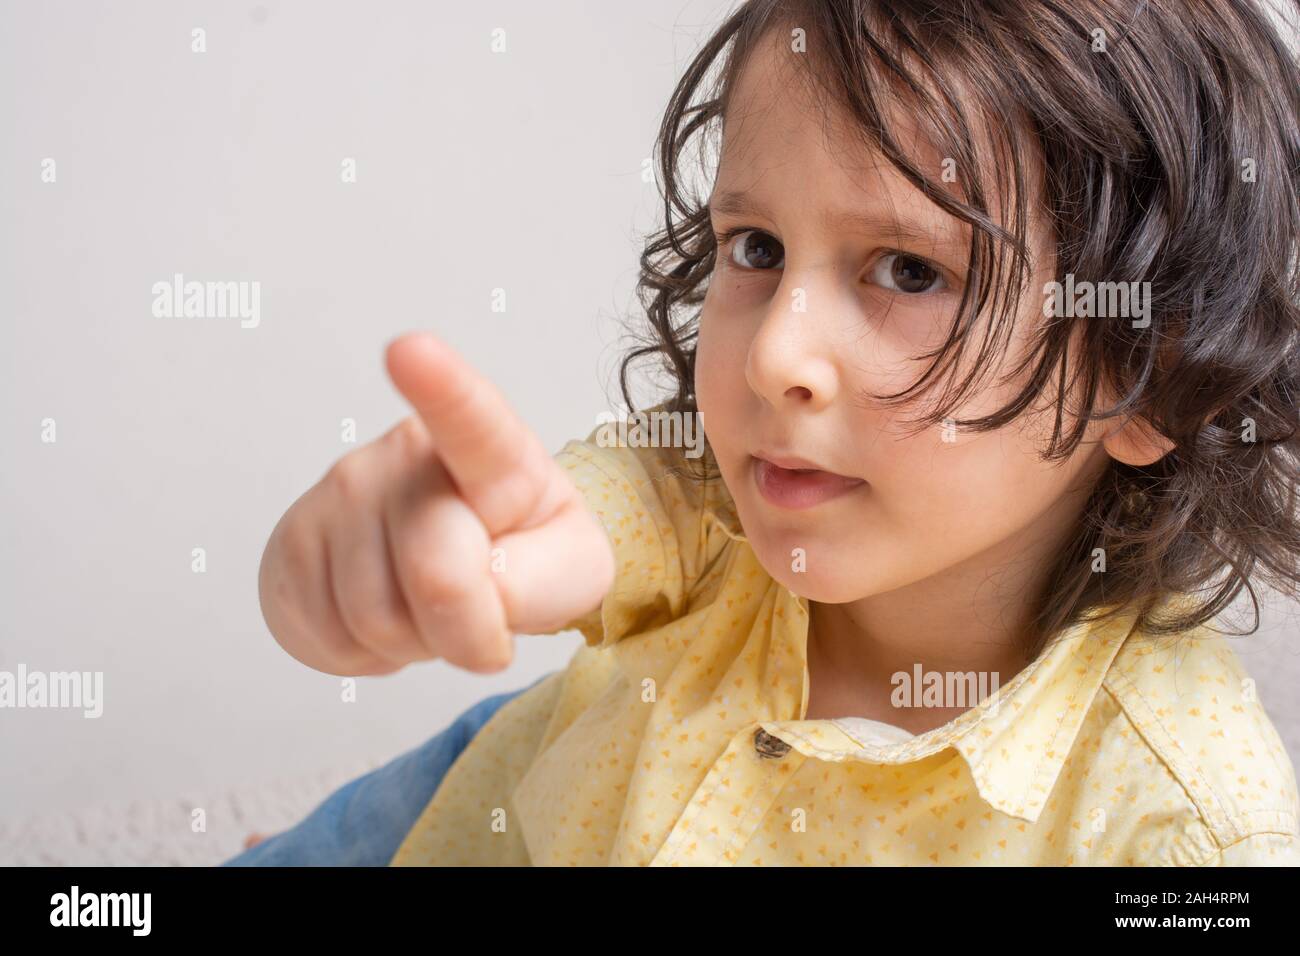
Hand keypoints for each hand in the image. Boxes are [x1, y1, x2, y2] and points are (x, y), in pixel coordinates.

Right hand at [257, 332, 614, 675]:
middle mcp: (409, 455)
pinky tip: (386, 612)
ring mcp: (342, 493)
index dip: (441, 386)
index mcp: (493, 451)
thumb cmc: (522, 553)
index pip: (470, 419)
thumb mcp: (570, 570)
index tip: (409, 349)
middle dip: (466, 628)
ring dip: (414, 641)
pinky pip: (330, 636)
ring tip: (428, 606)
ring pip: (376, 617)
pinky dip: (367, 655)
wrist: (456, 572)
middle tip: (479, 619)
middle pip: (436, 572)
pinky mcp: (293, 543)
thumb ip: (544, 583)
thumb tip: (470, 591)